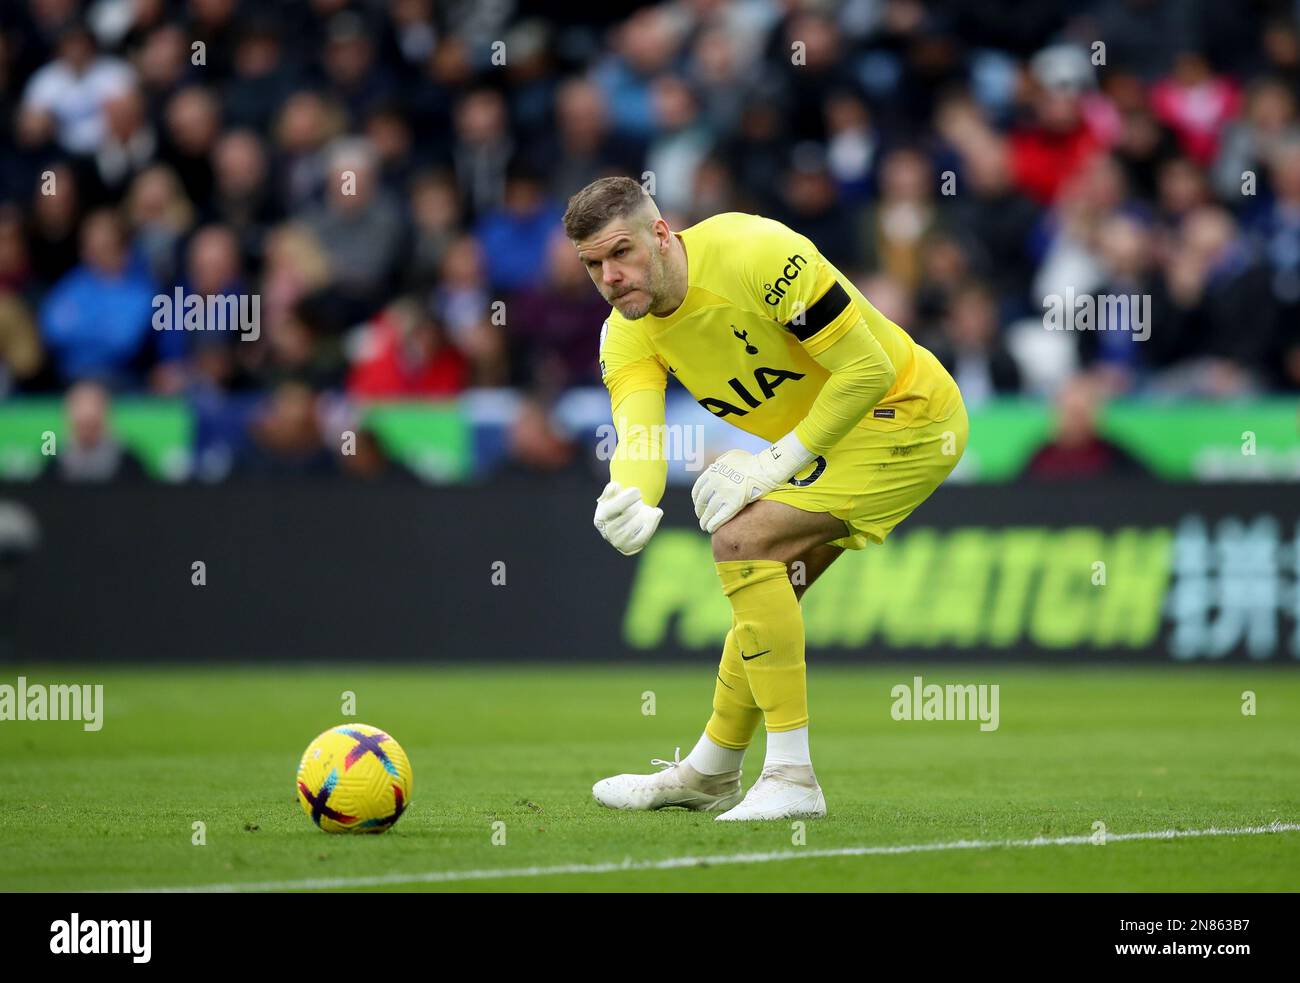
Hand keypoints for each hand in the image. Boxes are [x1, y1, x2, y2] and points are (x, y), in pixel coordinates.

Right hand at [593, 481, 662, 554]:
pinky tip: (656, 513)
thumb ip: (612, 489)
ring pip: (638, 523)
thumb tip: (615, 487)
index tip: (636, 491)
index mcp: (600, 518)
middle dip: (638, 503)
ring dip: (646, 511)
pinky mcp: (630, 548)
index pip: (617, 505)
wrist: (624, 525)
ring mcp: (619, 542)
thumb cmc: (617, 506)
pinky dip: (652, 523)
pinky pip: (645, 535)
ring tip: (646, 508)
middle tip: (641, 500)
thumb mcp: (612, 496)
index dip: (630, 496)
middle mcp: (607, 533)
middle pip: (629, 513)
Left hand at [691, 432, 813, 533]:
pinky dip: (714, 524)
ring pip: (709, 511)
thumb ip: (720, 461)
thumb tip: (713, 466)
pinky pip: (720, 516)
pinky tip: (711, 529)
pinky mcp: (734, 503)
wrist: (766, 467)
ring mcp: (724, 493)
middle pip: (702, 501)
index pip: (698, 489)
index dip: (696, 499)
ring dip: (705, 520)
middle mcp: (715, 482)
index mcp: (713, 471)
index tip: (698, 505)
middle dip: (700, 511)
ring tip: (705, 527)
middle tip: (701, 517)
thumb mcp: (732, 455)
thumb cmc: (752, 461)